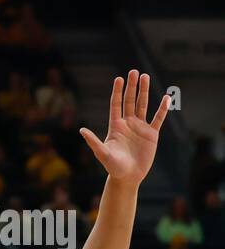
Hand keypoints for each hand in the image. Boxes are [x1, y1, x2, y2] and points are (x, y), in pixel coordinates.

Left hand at [79, 70, 169, 184]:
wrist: (127, 177)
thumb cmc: (113, 167)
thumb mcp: (103, 154)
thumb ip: (93, 141)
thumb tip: (82, 131)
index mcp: (115, 126)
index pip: (116, 105)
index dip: (117, 92)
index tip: (119, 78)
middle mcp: (127, 124)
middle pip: (130, 101)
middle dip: (132, 87)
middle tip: (134, 71)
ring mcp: (140, 127)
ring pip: (143, 105)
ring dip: (145, 92)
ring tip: (146, 76)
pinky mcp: (151, 134)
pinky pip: (158, 119)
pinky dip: (162, 109)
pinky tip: (166, 98)